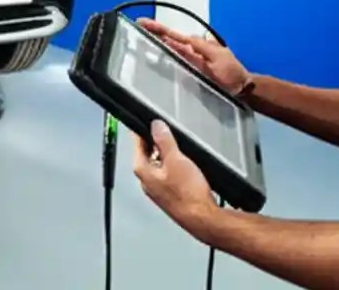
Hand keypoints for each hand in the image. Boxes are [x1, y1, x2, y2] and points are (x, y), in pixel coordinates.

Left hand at [132, 120, 218, 240]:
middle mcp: (146, 181)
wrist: (203, 218)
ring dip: (166, 154)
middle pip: (146, 153)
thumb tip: (156, 126)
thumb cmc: (188, 195)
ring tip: (179, 149)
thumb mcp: (176, 159)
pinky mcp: (169, 194)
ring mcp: (157, 189)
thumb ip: (164, 140)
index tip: (147, 120)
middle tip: (166, 131)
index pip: (136, 143)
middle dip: (155, 141)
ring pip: (158, 164)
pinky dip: (173, 167)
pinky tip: (185, 167)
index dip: (142, 129)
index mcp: (142, 170)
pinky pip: (167, 174)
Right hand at [138, 18, 250, 94]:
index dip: (161, 29)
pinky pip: (180, 55)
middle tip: (141, 25)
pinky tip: (161, 46)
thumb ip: (199, 50)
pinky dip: (170, 48)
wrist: (241, 88)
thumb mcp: (216, 60)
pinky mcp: (195, 68)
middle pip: (173, 38)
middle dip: (157, 31)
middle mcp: (195, 50)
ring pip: (174, 45)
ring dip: (160, 38)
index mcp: (199, 46)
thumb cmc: (231, 75)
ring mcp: (194, 58)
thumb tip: (184, 40)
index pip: (177, 35)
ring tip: (146, 33)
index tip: (146, 23)